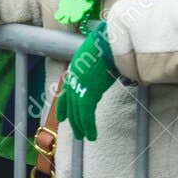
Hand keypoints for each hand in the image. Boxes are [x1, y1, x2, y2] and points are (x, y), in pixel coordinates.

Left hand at [56, 20, 117, 141]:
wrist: (110, 40)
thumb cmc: (111, 42)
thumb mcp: (101, 51)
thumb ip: (102, 61)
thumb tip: (115, 62)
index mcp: (76, 68)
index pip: (67, 91)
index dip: (64, 106)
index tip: (62, 117)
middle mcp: (74, 78)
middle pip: (72, 104)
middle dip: (73, 119)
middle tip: (77, 133)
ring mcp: (79, 87)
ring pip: (78, 112)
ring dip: (81, 127)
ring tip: (85, 137)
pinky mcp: (87, 94)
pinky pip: (86, 115)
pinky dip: (88, 127)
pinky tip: (92, 136)